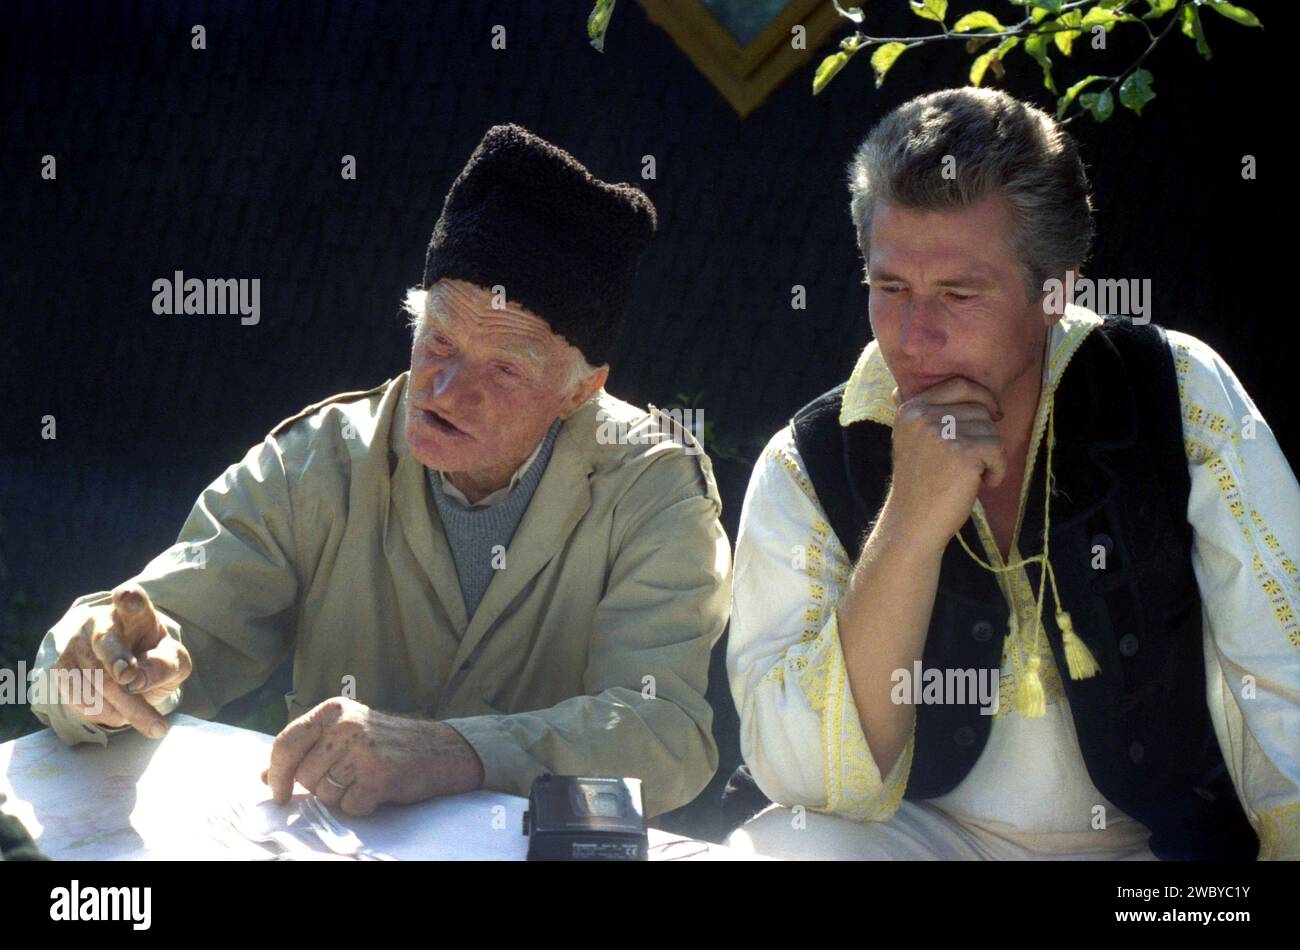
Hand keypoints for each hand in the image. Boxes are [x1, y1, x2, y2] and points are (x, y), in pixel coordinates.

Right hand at [52, 584, 192, 737]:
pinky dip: (105, 713)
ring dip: (124, 707)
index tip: (128, 596)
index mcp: (134, 612)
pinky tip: (118, 711)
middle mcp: (99, 622)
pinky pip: (82, 699)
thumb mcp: (169, 657)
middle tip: (128, 676)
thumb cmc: (148, 655)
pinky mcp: (59, 668)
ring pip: (98, 681)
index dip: (129, 598)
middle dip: (117, 660)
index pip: (130, 600)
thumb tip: (136, 681)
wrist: (113, 661)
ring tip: (143, 716)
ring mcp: (75, 644)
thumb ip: (165, 665)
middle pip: (107, 643)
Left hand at [261, 697, 485, 815]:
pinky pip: (350, 806)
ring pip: (325, 794)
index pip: (286, 743)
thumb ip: (306, 750)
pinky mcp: (379, 774)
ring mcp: (364, 749)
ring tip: (365, 778)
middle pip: (305, 776)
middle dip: (320, 786)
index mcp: (333, 710)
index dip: (277, 773)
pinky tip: (377, 788)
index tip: (277, 793)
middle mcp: (346, 725)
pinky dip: (362, 805)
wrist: (440, 749)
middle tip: (348, 775)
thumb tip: (265, 775)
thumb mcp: (344, 733)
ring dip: (342, 796)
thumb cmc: (386, 743)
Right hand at [885, 376, 1007, 552]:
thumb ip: (914, 414)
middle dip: (986, 433)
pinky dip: (998, 470)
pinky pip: (998, 450)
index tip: (994, 413)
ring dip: (992, 455)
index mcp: (910, 410)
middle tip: (978, 459)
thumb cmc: (918, 485)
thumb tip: (900, 389)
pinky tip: (983, 484)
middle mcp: (923, 416)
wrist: (913, 523)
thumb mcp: (907, 441)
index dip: (982, 396)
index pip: (958, 384)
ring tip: (974, 476)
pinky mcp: (964, 453)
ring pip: (991, 429)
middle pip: (979, 408)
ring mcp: (943, 433)